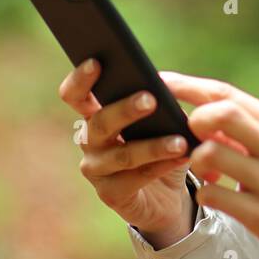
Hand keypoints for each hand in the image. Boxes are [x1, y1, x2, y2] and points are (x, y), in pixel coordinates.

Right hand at [58, 58, 194, 239]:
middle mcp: (90, 141)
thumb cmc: (160, 145)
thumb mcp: (161, 119)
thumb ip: (156, 98)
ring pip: (122, 154)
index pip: (76, 95)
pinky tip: (181, 158)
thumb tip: (160, 81)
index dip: (80, 80)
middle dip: (125, 110)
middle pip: (100, 122)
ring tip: (180, 141)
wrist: (167, 195)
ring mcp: (96, 170)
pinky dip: (161, 167)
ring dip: (153, 146)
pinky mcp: (110, 194)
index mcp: (95, 115)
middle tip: (150, 99)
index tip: (96, 62)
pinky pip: (136, 179)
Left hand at [160, 70, 258, 258]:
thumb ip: (249, 131)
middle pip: (220, 112)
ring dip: (196, 163)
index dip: (189, 85)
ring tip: (206, 174)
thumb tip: (206, 116)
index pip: (228, 94)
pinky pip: (214, 195)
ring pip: (210, 153)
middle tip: (193, 139)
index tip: (162, 82)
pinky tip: (214, 196)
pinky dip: (205, 194)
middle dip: (194, 122)